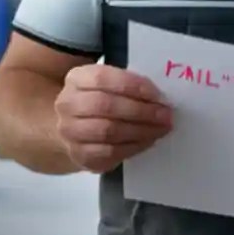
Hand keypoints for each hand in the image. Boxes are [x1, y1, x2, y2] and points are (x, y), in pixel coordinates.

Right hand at [54, 64, 173, 173]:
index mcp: (77, 78)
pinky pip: (109, 153)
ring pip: (108, 131)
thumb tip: (159, 97)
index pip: (103, 78)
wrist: (73, 128)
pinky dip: (133, 146)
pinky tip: (149, 140)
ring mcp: (71, 132)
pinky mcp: (80, 156)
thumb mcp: (108, 83)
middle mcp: (68, 104)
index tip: (157, 94)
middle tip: (165, 114)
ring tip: (161, 128)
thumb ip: (128, 84)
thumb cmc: (99, 99)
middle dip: (141, 111)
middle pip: (105, 106)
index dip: (133, 86)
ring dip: (140, 130)